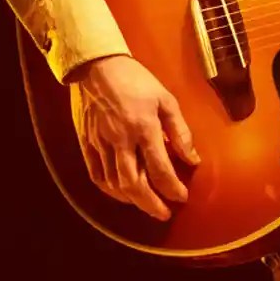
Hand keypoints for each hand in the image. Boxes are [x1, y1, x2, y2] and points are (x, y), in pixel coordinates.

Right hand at [70, 55, 199, 219]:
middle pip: (134, 184)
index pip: (160, 168)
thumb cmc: (137, 81)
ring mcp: (101, 143)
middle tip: (164, 214)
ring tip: (148, 205)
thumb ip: (180, 131)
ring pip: (114, 184)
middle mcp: (121, 140)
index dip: (172, 188)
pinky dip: (110, 190)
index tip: (182, 197)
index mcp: (144, 127)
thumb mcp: (166, 99)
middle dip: (151, 204)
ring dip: (133, 201)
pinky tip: (122, 194)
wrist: (97, 67)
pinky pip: (97, 175)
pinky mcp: (86, 143)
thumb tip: (193, 158)